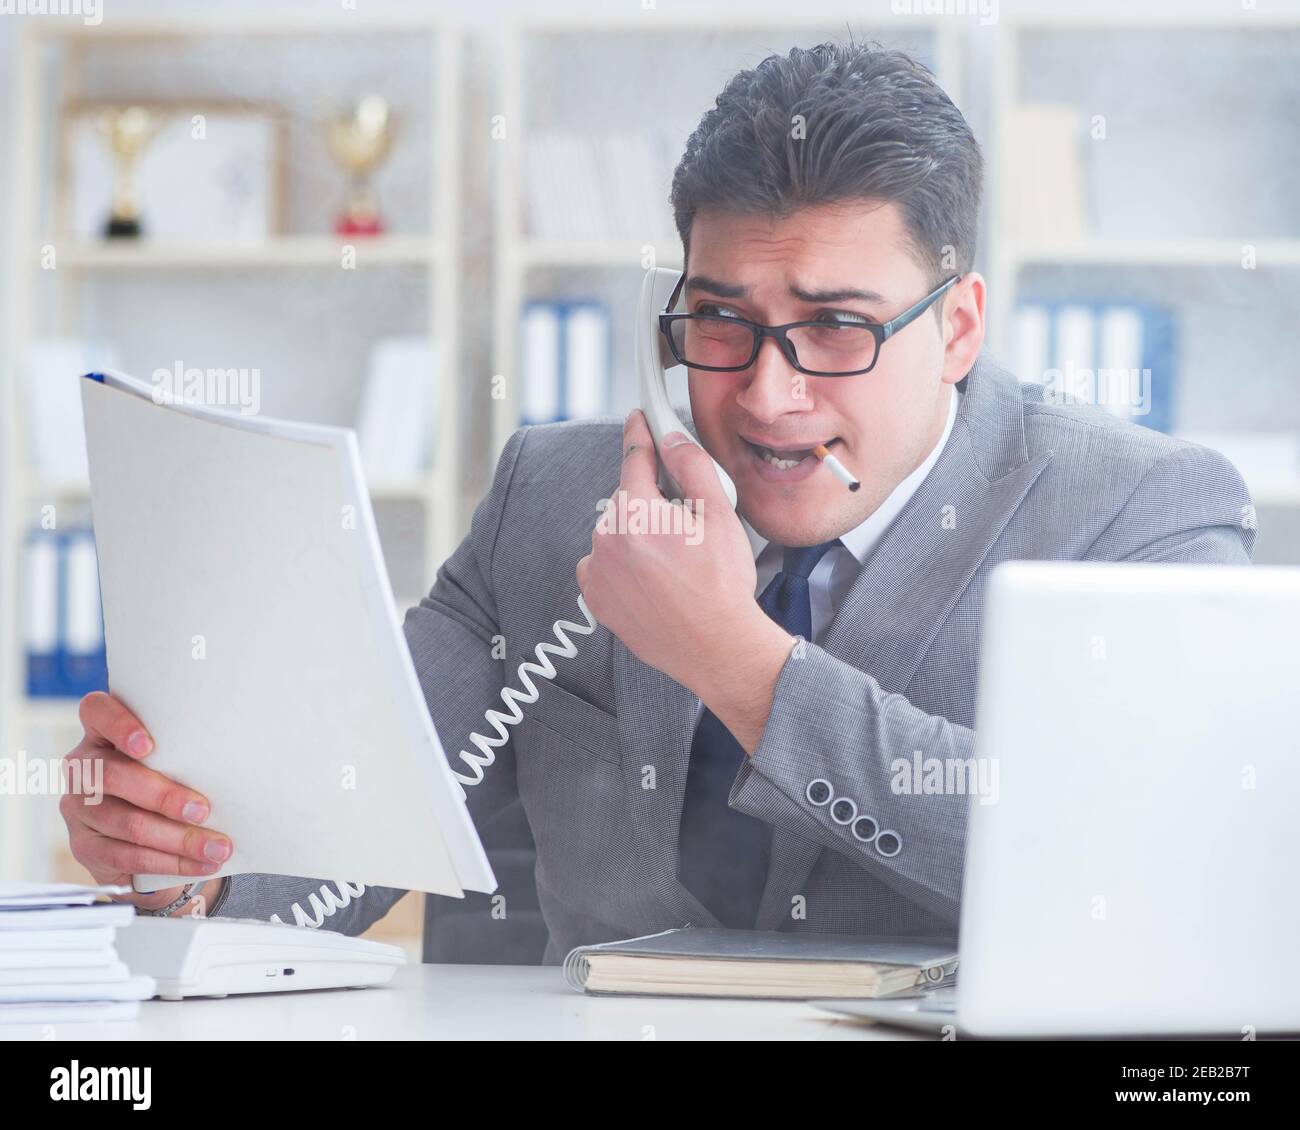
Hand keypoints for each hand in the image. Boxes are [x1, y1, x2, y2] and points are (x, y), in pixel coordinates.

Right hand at [60, 692, 233, 912]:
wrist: (150, 837)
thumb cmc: (173, 781)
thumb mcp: (176, 761)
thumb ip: (188, 752)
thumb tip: (241, 757)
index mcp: (103, 734)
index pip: (96, 712)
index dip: (118, 725)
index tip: (149, 746)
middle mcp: (84, 768)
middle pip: (113, 776)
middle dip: (163, 795)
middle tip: (204, 809)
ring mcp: (79, 808)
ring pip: (127, 823)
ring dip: (179, 838)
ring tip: (218, 846)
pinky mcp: (85, 846)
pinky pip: (127, 856)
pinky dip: (170, 862)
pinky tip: (201, 863)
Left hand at [577, 411, 791, 748]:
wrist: (716, 648)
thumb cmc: (722, 587)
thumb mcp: (720, 516)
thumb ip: (693, 468)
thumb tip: (672, 438)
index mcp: (637, 514)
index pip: (634, 458)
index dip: (641, 433)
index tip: (639, 418)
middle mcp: (608, 539)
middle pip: (627, 498)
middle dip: (652, 502)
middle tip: (686, 527)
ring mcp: (598, 571)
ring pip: (617, 531)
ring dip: (638, 535)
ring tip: (674, 563)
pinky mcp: (596, 597)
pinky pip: (604, 563)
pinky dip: (622, 563)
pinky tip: (653, 579)